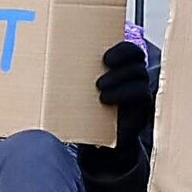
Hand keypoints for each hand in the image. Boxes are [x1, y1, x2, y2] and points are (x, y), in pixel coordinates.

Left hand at [79, 41, 152, 175]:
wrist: (101, 141)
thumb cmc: (87, 108)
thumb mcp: (83, 90)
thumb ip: (77, 75)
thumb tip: (48, 61)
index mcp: (123, 66)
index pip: (131, 50)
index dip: (122, 50)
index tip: (105, 58)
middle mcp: (136, 75)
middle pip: (137, 59)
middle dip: (121, 62)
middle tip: (101, 72)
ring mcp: (141, 90)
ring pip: (139, 75)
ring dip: (119, 79)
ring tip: (99, 88)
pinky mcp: (143, 106)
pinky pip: (142, 94)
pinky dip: (124, 94)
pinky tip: (105, 100)